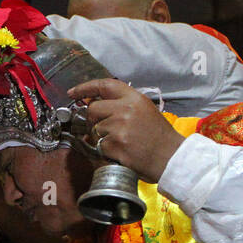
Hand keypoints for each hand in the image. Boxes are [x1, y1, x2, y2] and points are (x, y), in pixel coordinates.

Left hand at [67, 78, 185, 181]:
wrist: (170, 157)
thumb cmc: (158, 136)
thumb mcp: (144, 110)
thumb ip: (122, 104)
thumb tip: (95, 104)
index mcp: (134, 98)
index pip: (104, 85)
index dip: (85, 88)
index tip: (73, 93)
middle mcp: (126, 109)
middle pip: (93, 109)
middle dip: (93, 120)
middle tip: (103, 129)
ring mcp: (120, 127)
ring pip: (94, 129)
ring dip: (100, 137)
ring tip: (119, 142)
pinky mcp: (115, 144)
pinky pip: (98, 146)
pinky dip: (105, 151)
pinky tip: (119, 152)